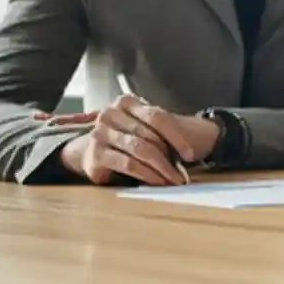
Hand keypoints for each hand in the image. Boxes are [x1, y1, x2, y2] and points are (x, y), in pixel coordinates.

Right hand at [57, 95, 214, 185]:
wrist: (92, 150)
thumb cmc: (126, 137)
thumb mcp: (144, 128)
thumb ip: (160, 131)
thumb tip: (191, 150)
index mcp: (126, 102)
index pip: (157, 117)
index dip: (177, 136)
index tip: (191, 154)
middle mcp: (110, 114)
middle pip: (149, 135)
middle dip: (170, 156)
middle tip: (183, 173)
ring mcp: (100, 133)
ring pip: (140, 149)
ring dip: (161, 167)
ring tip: (174, 179)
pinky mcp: (95, 154)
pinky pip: (128, 164)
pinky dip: (147, 174)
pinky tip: (158, 181)